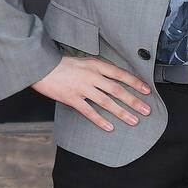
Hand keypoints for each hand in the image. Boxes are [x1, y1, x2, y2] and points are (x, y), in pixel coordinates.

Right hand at [32, 56, 150, 132]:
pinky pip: (89, 112)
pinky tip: (110, 127)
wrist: (41, 66)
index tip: (147, 90)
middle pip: (117, 90)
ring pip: (107, 102)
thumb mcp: (83, 61)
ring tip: (134, 120)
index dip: (135, 82)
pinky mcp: (72, 98)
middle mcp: (92, 76)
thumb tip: (114, 79)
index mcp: (95, 65)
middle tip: (146, 110)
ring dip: (122, 112)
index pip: (120, 74)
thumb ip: (98, 69)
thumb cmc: (61, 64)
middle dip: (134, 101)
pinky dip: (101, 120)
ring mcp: (82, 88)